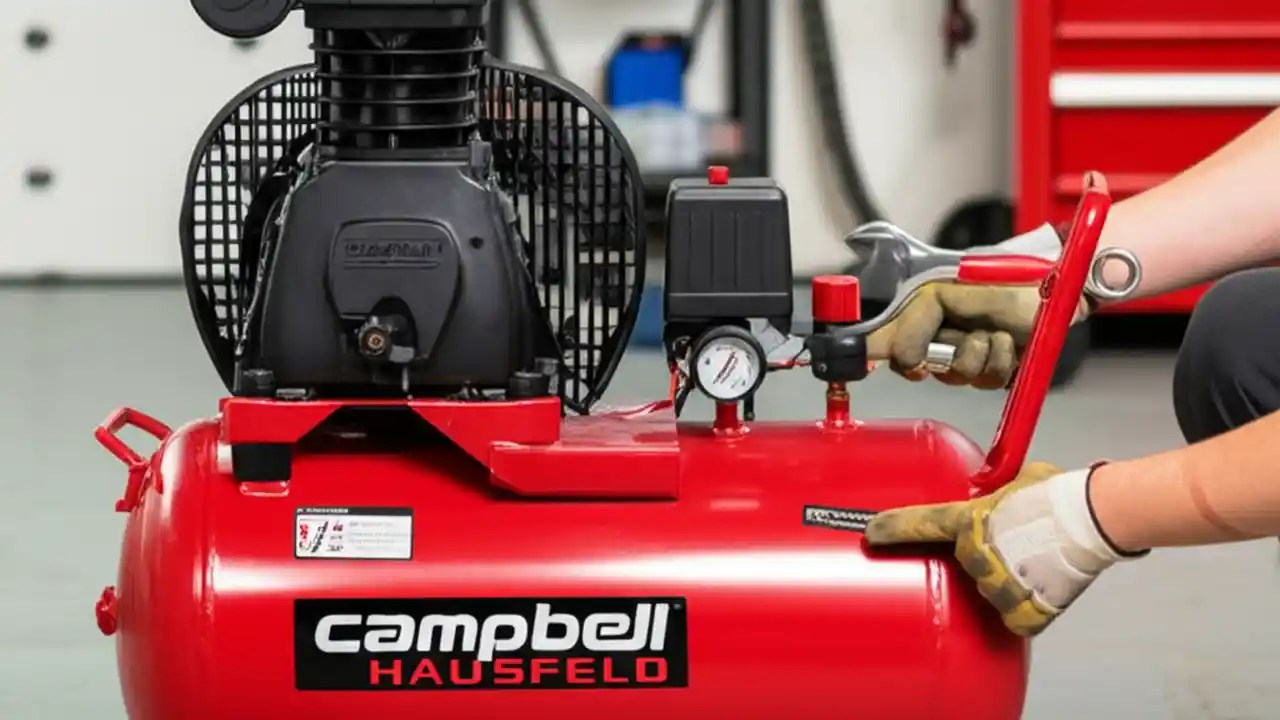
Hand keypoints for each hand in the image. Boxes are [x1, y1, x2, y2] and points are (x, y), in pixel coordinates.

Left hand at [864, 462, 1143, 636]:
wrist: (1096, 516)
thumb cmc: (1061, 494)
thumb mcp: (1017, 481)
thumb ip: (997, 491)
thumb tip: (996, 489)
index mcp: (968, 520)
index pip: (918, 525)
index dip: (891, 530)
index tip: (872, 533)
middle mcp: (975, 554)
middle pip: (965, 567)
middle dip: (985, 559)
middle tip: (1017, 547)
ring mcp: (997, 584)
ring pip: (990, 594)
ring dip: (1006, 585)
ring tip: (1037, 565)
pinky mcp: (1024, 609)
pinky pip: (1015, 620)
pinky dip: (1026, 613)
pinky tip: (1040, 595)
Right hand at [866, 224, 1088, 387]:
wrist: (1061, 289)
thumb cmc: (1012, 280)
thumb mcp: (955, 291)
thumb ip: (918, 314)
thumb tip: (886, 346)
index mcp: (925, 306)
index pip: (886, 336)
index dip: (881, 351)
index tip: (895, 362)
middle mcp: (941, 329)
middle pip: (919, 365)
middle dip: (947, 356)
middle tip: (968, 338)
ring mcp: (966, 349)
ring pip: (955, 377)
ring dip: (980, 359)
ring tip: (999, 336)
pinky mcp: (992, 365)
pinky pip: (985, 382)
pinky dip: (1001, 365)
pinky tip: (1011, 345)